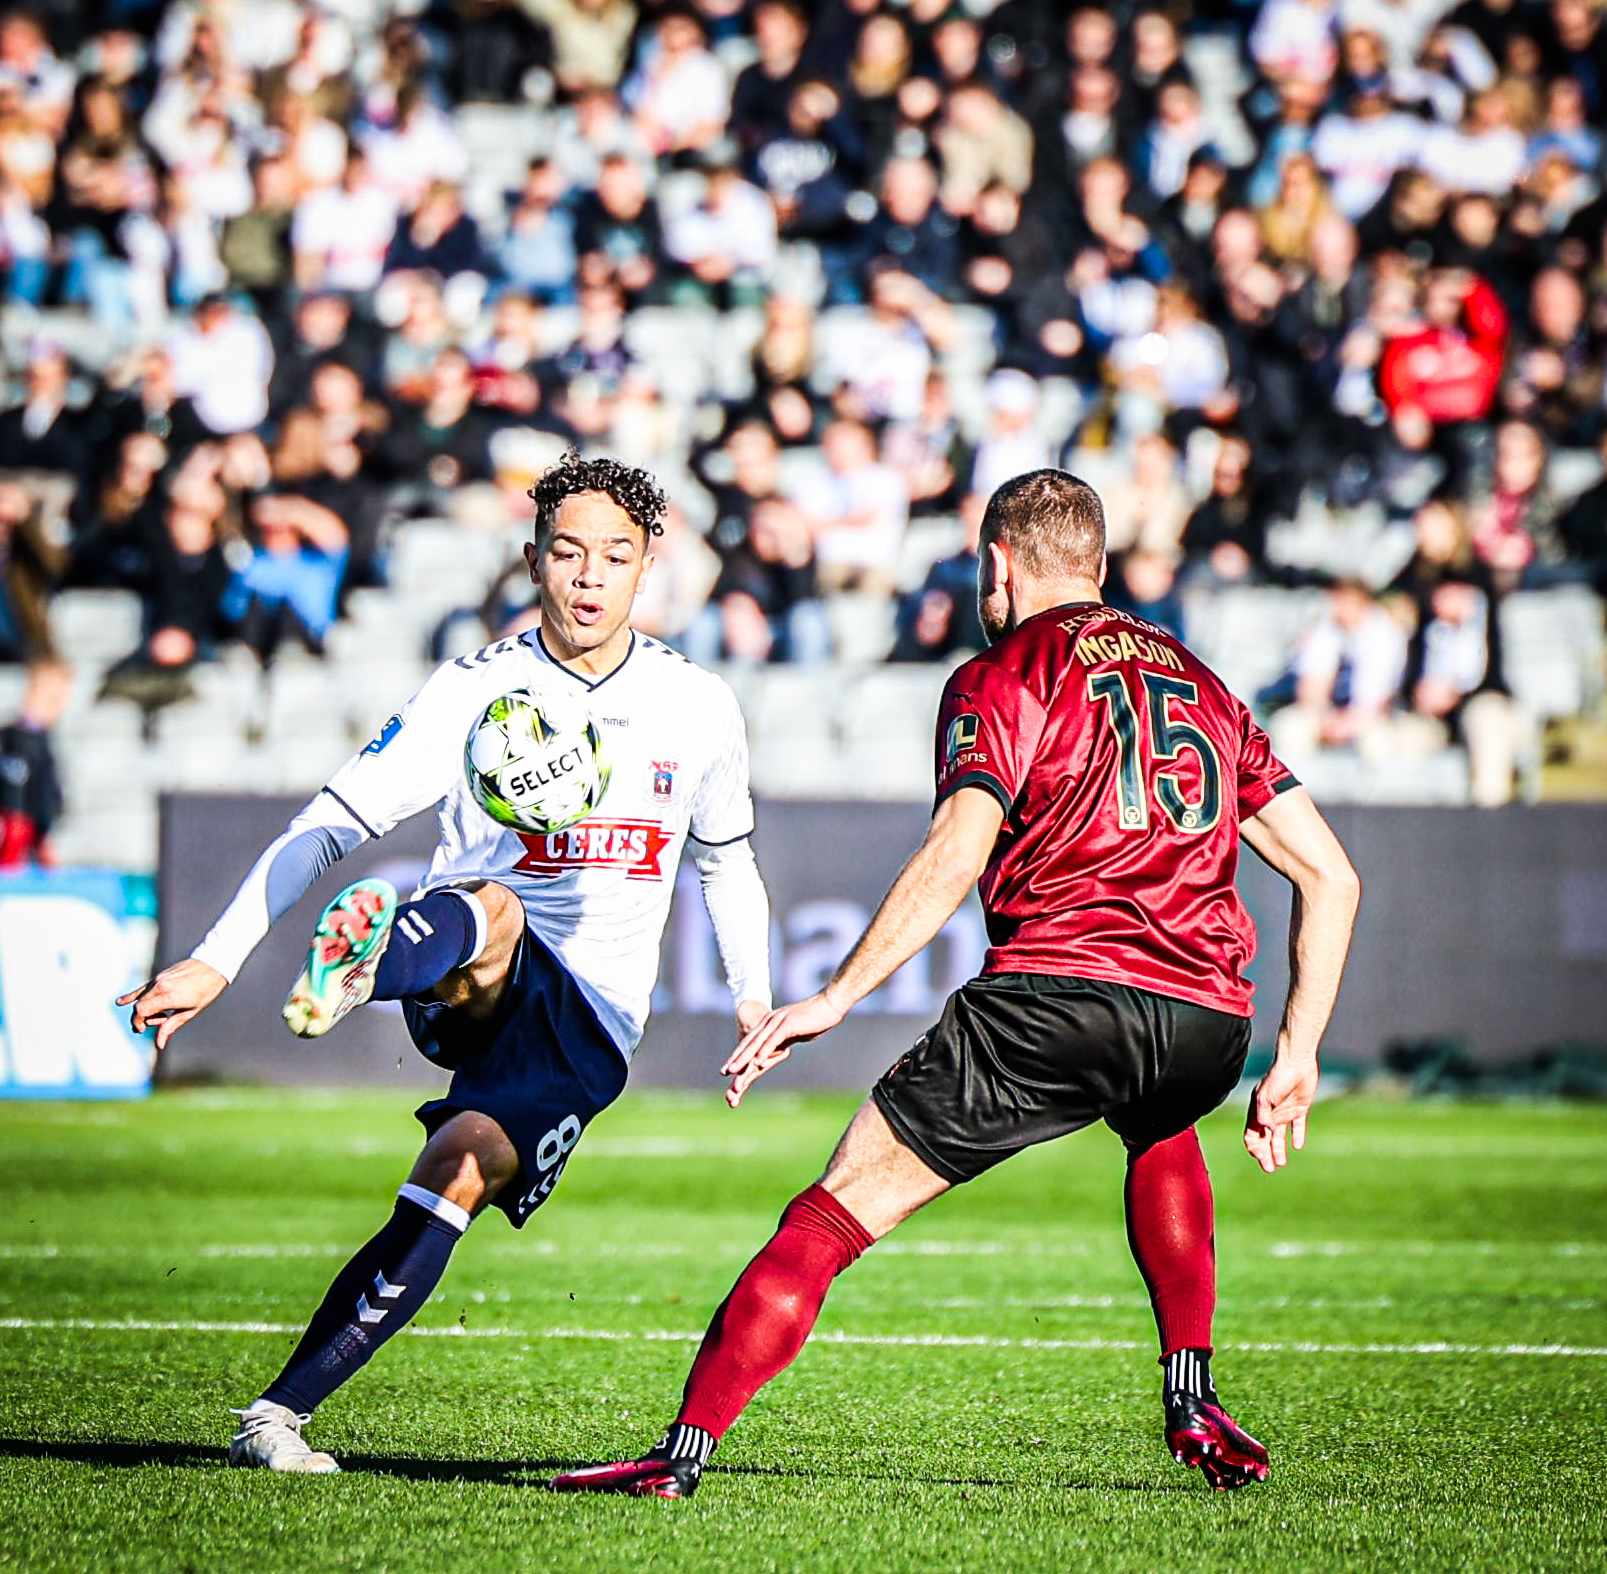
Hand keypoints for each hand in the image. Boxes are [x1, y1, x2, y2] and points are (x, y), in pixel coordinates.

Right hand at [116, 958, 227, 1052]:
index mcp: (167, 995)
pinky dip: (132, 996)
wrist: (214, 964)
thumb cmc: (206, 989)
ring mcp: (159, 979)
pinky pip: (143, 987)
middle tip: (157, 1023)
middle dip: (142, 1018)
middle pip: (139, 1006)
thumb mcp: (191, 1011)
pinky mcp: (160, 975)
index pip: (141, 1011)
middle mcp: (159, 986)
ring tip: (159, 1015)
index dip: (138, 1022)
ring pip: (141, 998)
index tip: (143, 1029)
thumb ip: (171, 1026)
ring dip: (144, 1010)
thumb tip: (159, 1044)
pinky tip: (120, 1002)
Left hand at [721, 990, 845, 1108]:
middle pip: (750, 1042)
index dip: (739, 1055)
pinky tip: (758, 1062)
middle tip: (724, 1072)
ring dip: (745, 1057)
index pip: (751, 1041)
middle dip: (736, 1058)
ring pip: (757, 1042)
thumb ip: (785, 1037)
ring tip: (734, 1070)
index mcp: (770, 1023)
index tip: (729, 1068)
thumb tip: (780, 1046)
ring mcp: (778, 1022)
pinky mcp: (788, 1024)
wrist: (830, 1004)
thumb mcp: (796, 1030)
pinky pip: (773, 1040)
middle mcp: (770, 1021)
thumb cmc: (816, 1018)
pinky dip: (764, 1051)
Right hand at [1244, 1055, 1318, 1173]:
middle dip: (1265, 1154)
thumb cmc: (1278, 1076)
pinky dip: (1296, 1136)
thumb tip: (1267, 1131)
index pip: (1251, 1134)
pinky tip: (1297, 1146)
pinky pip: (1297, 1126)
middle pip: (1264, 1139)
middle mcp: (1270, 1114)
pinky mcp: (1299, 1108)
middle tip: (1270, 1168)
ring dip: (1278, 1149)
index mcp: (1257, 1111)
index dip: (1254, 1147)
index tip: (1260, 1158)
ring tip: (1281, 1163)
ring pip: (1279, 1136)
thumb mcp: (1266, 1095)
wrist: (1296, 1062)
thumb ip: (1264, 1114)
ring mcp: (1284, 1111)